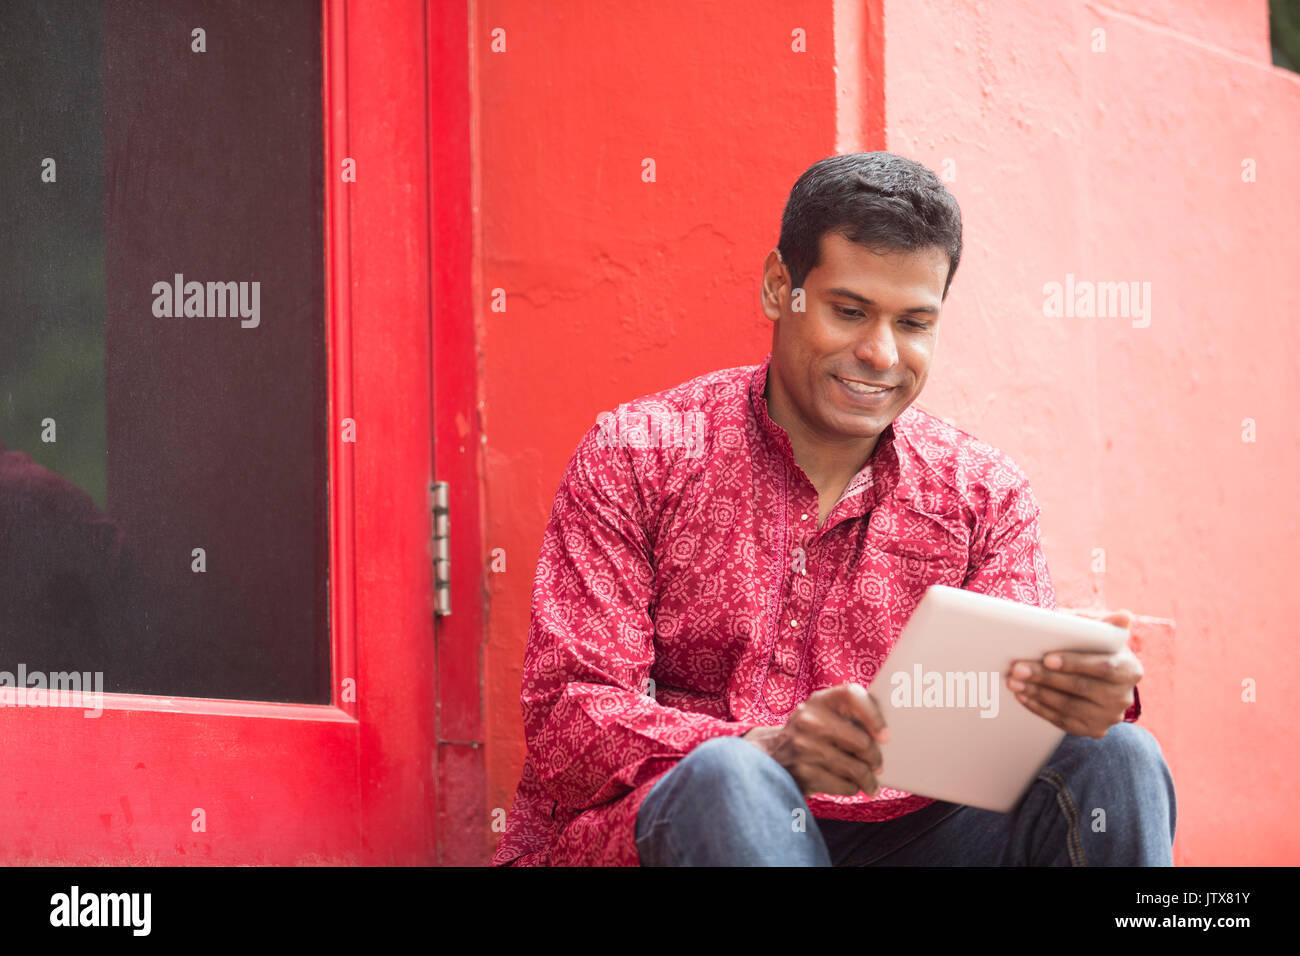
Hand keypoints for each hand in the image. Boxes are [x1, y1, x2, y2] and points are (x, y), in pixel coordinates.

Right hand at [742, 683, 889, 797]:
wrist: (769, 756)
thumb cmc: (810, 734)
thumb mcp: (822, 715)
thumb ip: (849, 715)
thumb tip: (887, 735)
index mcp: (819, 701)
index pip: (852, 695)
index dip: (874, 715)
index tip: (885, 736)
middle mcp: (809, 720)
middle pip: (861, 742)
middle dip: (875, 757)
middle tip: (878, 764)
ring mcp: (804, 747)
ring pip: (856, 768)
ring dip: (868, 779)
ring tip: (871, 782)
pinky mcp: (804, 773)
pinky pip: (845, 785)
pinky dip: (852, 788)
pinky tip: (851, 786)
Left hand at [1007, 609, 1141, 737]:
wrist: (1097, 680)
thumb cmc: (1093, 650)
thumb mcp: (1101, 635)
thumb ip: (1108, 625)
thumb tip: (1123, 616)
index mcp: (1130, 669)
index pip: (1104, 667)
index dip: (1075, 663)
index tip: (1047, 659)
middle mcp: (1124, 697)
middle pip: (1081, 687)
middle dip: (1045, 677)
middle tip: (1017, 668)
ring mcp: (1109, 716)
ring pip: (1069, 706)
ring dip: (1037, 693)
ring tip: (1014, 681)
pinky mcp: (1094, 730)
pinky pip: (1063, 721)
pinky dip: (1039, 708)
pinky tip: (1022, 696)